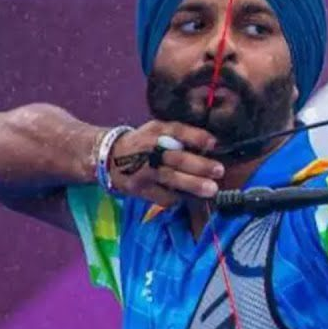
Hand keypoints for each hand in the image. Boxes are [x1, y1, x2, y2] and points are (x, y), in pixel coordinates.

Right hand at [107, 121, 223, 205]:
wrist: (108, 156)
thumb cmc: (144, 143)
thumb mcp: (157, 131)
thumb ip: (180, 136)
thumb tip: (211, 146)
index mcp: (157, 131)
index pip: (177, 131)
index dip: (196, 137)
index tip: (213, 143)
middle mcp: (150, 149)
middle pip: (176, 157)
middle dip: (199, 165)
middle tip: (219, 170)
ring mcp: (144, 170)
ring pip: (171, 178)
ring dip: (193, 184)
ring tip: (212, 190)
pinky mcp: (140, 188)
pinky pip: (163, 196)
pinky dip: (178, 198)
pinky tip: (190, 197)